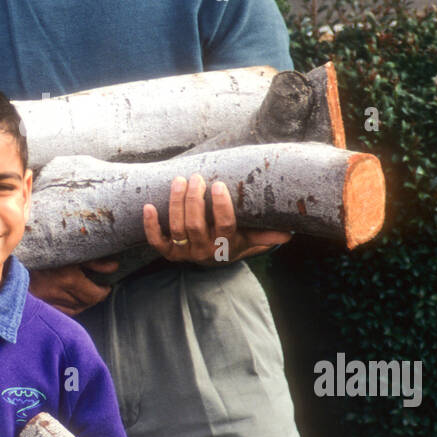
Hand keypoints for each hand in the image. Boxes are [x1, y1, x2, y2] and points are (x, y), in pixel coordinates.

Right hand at [27, 257, 119, 314]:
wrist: (20, 255)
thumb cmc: (48, 250)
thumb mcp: (73, 252)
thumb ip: (95, 262)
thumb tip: (114, 267)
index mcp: (68, 278)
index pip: (95, 295)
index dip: (103, 292)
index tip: (106, 286)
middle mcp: (58, 292)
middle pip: (86, 303)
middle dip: (94, 297)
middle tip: (98, 288)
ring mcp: (47, 300)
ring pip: (75, 310)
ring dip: (83, 303)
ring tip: (85, 293)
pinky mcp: (40, 303)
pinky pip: (61, 312)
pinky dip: (69, 307)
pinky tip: (71, 299)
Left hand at [143, 174, 291, 265]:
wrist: (215, 260)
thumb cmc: (235, 242)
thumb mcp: (252, 239)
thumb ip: (267, 235)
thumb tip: (289, 233)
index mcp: (226, 246)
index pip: (224, 225)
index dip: (221, 206)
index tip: (219, 184)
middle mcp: (204, 251)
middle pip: (195, 224)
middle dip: (194, 199)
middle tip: (196, 177)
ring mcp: (185, 253)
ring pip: (176, 228)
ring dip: (175, 203)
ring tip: (179, 180)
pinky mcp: (169, 253)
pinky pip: (156, 241)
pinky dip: (150, 225)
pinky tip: (148, 205)